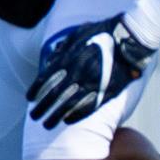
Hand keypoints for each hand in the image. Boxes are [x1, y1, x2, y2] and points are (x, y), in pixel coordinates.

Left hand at [26, 14, 156, 128]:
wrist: (130, 39)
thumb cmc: (103, 33)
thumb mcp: (79, 33)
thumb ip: (63, 47)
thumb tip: (50, 60)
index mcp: (70, 58)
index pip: (46, 79)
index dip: (36, 91)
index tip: (30, 100)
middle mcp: (78, 73)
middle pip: (55, 95)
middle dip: (42, 108)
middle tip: (35, 117)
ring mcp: (93, 83)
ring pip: (70, 105)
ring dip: (56, 116)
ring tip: (47, 125)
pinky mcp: (107, 91)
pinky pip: (89, 107)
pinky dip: (76, 115)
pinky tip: (67, 121)